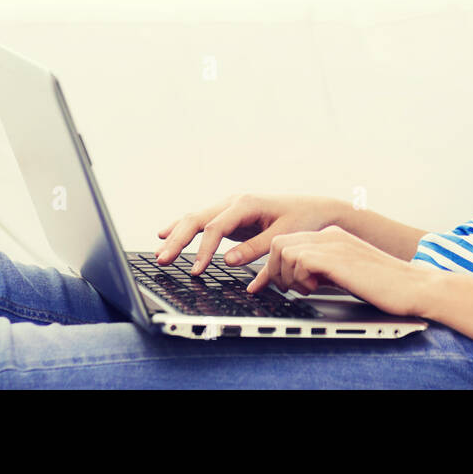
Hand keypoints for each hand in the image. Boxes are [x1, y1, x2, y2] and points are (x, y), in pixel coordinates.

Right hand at [155, 193, 343, 275]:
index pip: (215, 228)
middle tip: (162, 260)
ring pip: (195, 218)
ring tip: (159, 253)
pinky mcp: (229, 215)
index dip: (203, 251)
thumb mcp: (281, 235)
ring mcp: (229, 207)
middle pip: (197, 219)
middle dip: (177, 240)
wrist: (314, 208)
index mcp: (245, 204)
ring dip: (175, 235)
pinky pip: (201, 221)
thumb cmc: (302, 220)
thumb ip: (254, 249)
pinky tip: (165, 234)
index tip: (196, 271)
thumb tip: (227, 261)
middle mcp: (233, 202)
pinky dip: (182, 228)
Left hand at [247, 225, 429, 317]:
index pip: (289, 242)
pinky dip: (299, 278)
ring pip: (283, 250)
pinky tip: (316, 288)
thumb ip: (323, 272)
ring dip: (288, 275)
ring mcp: (333, 244)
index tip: (271, 285)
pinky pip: (298, 260)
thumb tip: (297, 281)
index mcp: (333, 237)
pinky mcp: (337, 257)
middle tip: (292, 288)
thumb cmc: (385, 286)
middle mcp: (330, 236)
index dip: (275, 266)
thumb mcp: (346, 275)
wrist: (413, 286)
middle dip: (276, 270)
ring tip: (308, 289)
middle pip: (279, 242)